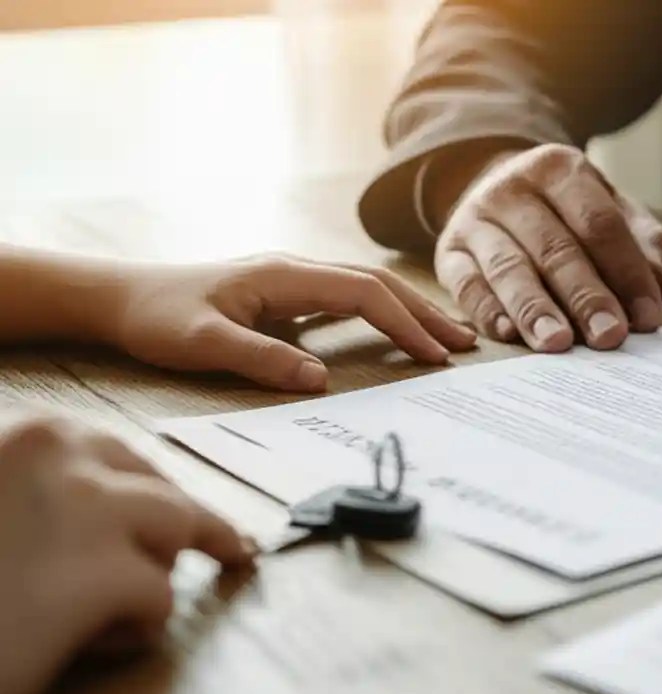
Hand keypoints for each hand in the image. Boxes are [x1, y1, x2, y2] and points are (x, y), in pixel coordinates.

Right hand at [0, 407, 254, 693]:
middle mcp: (55, 450)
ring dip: (151, 575)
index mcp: (28, 431)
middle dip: (175, 529)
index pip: (118, 454)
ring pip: (176, 527)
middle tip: (235, 552)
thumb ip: (51, 491)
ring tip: (101, 614)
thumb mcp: (6, 508)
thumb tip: (145, 498)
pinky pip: (159, 596)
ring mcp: (83, 504)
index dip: (144, 494)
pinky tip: (83, 643)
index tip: (182, 514)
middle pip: (159, 486)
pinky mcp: (99, 571)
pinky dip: (133, 628)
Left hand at [103, 255, 476, 391]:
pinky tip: (398, 330)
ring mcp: (293, 280)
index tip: (435, 356)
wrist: (119, 296)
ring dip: (410, 311)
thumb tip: (320, 380)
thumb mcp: (202, 345)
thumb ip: (261, 360)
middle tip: (467, 343)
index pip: (364, 294)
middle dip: (425, 314)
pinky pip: (350, 299)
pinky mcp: (286, 294)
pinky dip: (384, 313)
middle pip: (377, 285)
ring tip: (448, 337)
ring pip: (367, 288)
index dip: (404, 324)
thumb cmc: (156, 319)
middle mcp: (296, 270)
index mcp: (285, 276)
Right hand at [433, 144, 661, 352]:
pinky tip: (510, 336)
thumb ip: (643, 245)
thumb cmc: (566, 211)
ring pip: (507, 268)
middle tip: (609, 337)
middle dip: (585, 297)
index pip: (600, 225)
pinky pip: (466, 285)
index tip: (648, 317)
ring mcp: (474, 220)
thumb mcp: (610, 210)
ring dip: (534, 309)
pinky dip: (488, 313)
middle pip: (555, 249)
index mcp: (559, 169)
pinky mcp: (447, 253)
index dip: (627, 273)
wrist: (496, 187)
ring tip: (557, 344)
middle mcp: (512, 189)